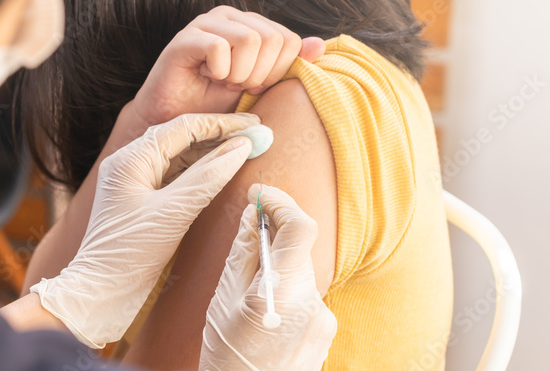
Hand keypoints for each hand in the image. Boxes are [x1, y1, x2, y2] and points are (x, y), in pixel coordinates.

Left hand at [30, 113, 260, 348]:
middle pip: (181, 136)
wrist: (101, 292)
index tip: (255, 125)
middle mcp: (129, 162)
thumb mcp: (174, 213)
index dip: (223, 124)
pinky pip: (174, 174)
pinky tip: (222, 169)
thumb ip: (208, 177)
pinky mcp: (140, 198)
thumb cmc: (130, 255)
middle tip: (258, 134)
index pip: (183, 127)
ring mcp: (133, 180)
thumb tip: (240, 147)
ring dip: (212, 151)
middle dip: (220, 134)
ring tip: (246, 148)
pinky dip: (200, 170)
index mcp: (130, 159)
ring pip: (179, 154)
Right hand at [126, 6, 325, 125]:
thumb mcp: (261, 86)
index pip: (289, 40)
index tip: (254, 85)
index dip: (276, 72)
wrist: (176, 122)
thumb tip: (321, 45)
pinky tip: (205, 77)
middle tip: (235, 84)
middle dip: (258, 74)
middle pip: (272, 38)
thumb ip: (288, 65)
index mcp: (251, 25)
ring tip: (221, 80)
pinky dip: (217, 72)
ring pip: (249, 39)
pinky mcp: (185, 38)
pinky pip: (219, 48)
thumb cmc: (217, 104)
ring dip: (238, 73)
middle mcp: (230, 17)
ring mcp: (206, 23)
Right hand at [200, 185, 337, 369]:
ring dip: (277, 272)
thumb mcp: (223, 302)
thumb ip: (243, 255)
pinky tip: (264, 319)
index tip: (259, 195)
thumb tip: (253, 216)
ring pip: (299, 275)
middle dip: (273, 239)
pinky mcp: (326, 331)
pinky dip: (285, 296)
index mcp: (281, 293)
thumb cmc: (227, 360)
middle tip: (245, 238)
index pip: (298, 226)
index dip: (280, 202)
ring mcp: (323, 319)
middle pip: (298, 251)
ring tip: (248, 298)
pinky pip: (305, 298)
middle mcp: (311, 303)